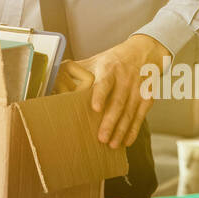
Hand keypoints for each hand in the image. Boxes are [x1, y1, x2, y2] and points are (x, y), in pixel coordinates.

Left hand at [54, 33, 170, 147]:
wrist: (143, 52)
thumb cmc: (112, 60)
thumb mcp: (95, 60)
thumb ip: (76, 70)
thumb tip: (51, 80)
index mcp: (109, 69)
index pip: (105, 82)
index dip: (100, 95)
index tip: (95, 108)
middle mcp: (125, 79)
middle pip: (118, 102)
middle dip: (110, 122)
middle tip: (101, 138)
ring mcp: (137, 89)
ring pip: (129, 112)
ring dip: (121, 130)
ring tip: (112, 145)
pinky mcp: (147, 97)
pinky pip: (140, 116)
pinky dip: (133, 130)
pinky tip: (126, 142)